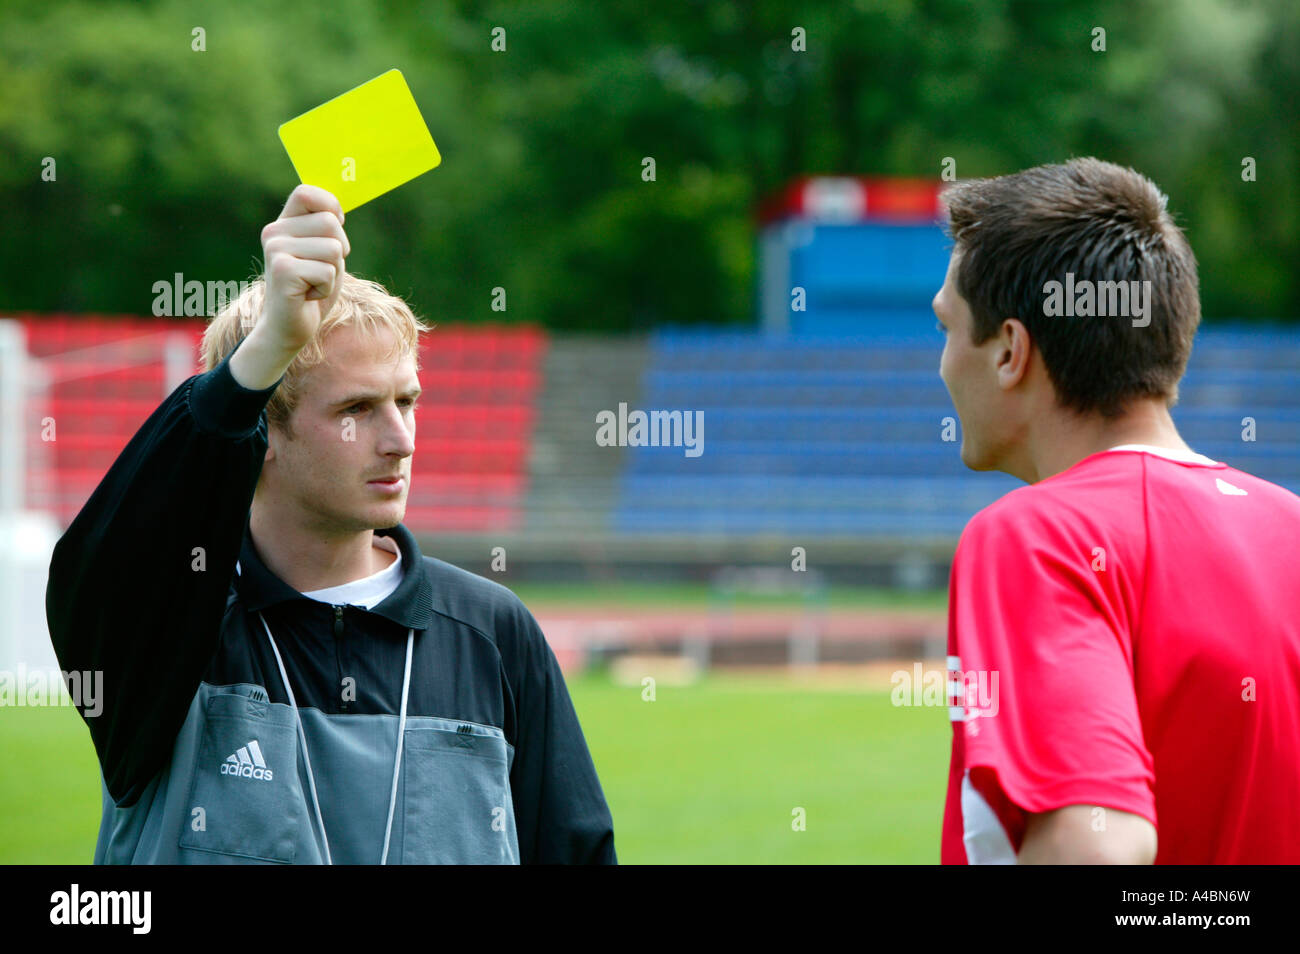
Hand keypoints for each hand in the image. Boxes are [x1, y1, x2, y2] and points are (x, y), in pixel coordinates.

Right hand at [257, 184, 350, 349]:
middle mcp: (274, 232)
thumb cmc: (311, 289)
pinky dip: (326, 288)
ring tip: (313, 283)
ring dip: (333, 273)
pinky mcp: (282, 270)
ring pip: (333, 249)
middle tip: (321, 271)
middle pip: (331, 223)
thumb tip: (338, 210)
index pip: (307, 192)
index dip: (331, 208)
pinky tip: (308, 296)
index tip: (333, 234)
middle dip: (339, 251)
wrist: (288, 328)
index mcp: (283, 224)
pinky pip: (327, 271)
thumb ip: (327, 229)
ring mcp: (275, 250)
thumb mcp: (323, 253)